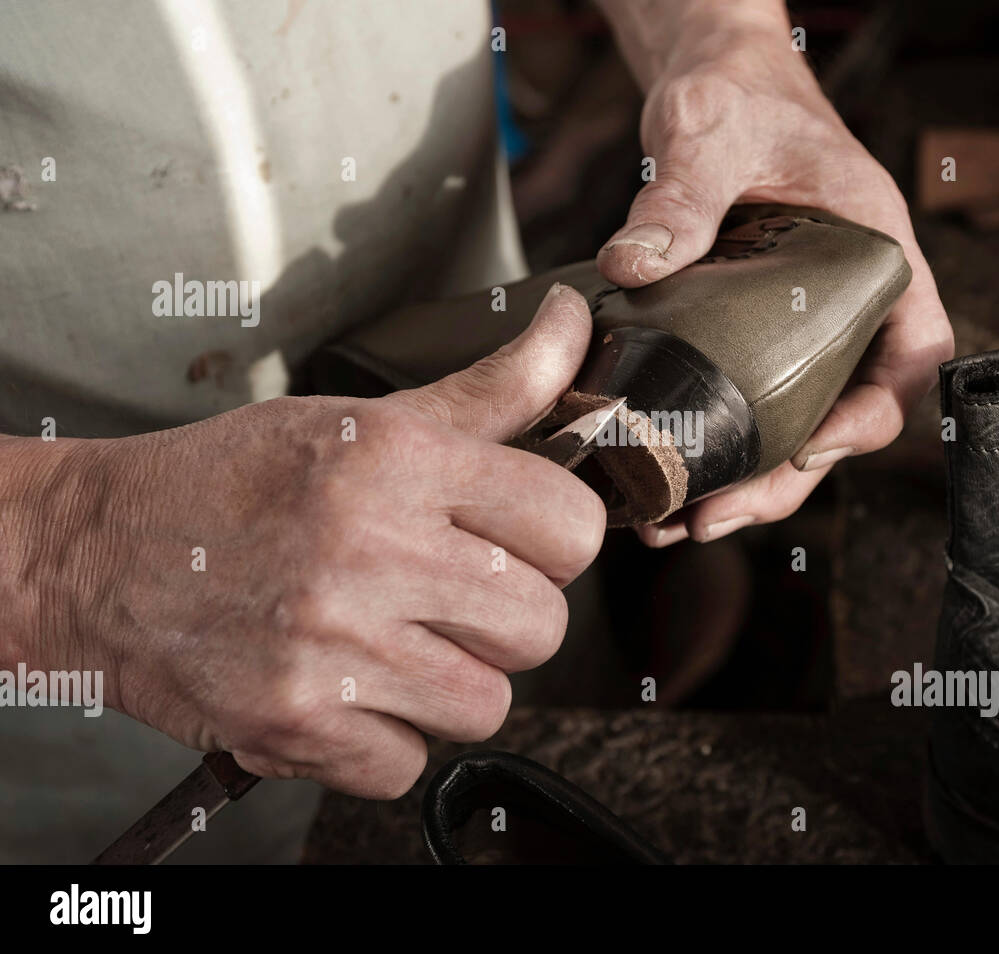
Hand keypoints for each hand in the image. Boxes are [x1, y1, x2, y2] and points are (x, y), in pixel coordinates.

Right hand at [5, 286, 603, 798]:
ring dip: (450, 685)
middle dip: (507, 619)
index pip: (570, 525)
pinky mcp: (293, 724)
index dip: (556, 541)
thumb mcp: (365, 418)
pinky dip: (384, 740)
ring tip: (394, 646)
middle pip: (541, 627)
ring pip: (486, 705)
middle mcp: (368, 551)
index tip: (522, 543)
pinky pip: (408, 763)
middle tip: (450, 598)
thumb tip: (570, 327)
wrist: (98, 552)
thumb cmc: (236, 479)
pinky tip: (347, 691)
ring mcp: (330, 646)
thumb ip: (490, 391)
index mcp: (397, 462)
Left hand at [596, 3, 952, 544]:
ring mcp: (800, 318)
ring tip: (677, 521)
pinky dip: (712, 442)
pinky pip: (746, 397)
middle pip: (844, 412)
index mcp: (875, 248)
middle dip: (786, 478)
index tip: (815, 446)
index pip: (914, 350)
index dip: (877, 412)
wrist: (712, 74)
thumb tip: (634, 263)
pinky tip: (660, 472)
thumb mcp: (709, 133)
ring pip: (793, 419)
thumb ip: (679, 195)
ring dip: (745, 478)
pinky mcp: (750, 327)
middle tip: (716, 517)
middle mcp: (846, 295)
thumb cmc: (739, 90)